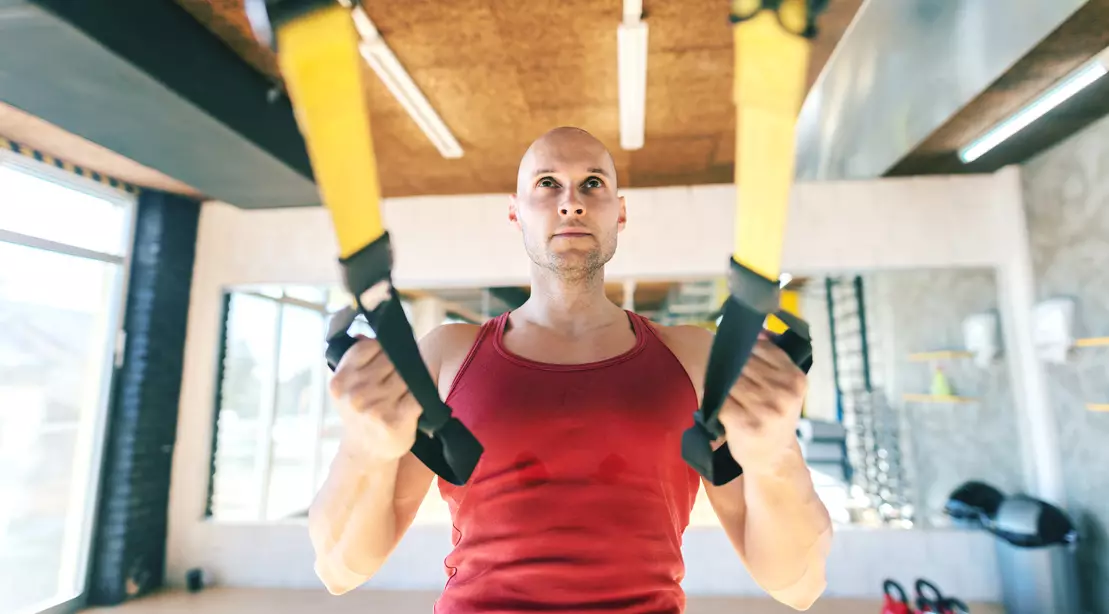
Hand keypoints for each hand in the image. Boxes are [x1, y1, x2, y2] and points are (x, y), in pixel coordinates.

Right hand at [327, 335, 421, 464]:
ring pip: (407, 375)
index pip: (369, 346)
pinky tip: (414, 402)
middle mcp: (354, 394)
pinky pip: (418, 393)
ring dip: (412, 379)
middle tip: (398, 377)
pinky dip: (421, 394)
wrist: (366, 452)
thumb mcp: (348, 386)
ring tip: (404, 391)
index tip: (387, 358)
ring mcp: (375, 408)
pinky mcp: (396, 419)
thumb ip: (356, 358)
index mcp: (340, 381)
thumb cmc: (361, 412)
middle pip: (392, 359)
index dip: (384, 348)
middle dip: (400, 364)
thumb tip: (364, 333)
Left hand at [718, 331, 806, 474]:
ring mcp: (765, 409)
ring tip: (716, 381)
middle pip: (744, 362)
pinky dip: (714, 397)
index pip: (764, 348)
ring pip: (731, 379)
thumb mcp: (786, 388)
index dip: (744, 345)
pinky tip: (715, 399)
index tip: (731, 345)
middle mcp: (784, 393)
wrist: (773, 458)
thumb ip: (775, 359)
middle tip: (717, 362)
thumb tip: (758, 330)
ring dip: (719, 378)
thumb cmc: (775, 418)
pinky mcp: (745, 423)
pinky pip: (721, 399)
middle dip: (728, 362)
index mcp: (796, 380)